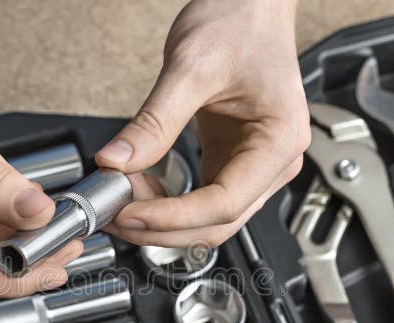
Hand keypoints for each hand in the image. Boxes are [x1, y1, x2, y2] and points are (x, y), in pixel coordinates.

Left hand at [96, 0, 308, 247]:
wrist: (250, 1)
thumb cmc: (240, 22)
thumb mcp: (191, 68)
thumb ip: (154, 122)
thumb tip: (116, 162)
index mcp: (279, 141)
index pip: (224, 204)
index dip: (173, 218)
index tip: (130, 213)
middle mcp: (274, 162)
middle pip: (217, 223)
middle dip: (162, 228)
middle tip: (114, 216)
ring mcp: (254, 166)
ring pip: (208, 219)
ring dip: (162, 220)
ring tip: (120, 199)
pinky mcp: (232, 161)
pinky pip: (200, 198)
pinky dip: (167, 203)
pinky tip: (138, 190)